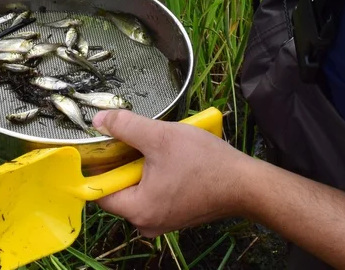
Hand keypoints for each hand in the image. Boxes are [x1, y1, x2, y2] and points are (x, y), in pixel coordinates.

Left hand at [93, 110, 252, 236]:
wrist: (246, 184)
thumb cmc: (204, 162)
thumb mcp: (160, 136)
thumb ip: (126, 127)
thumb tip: (99, 121)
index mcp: (138, 210)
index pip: (100, 191)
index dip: (98, 165)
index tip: (104, 144)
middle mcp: (147, 223)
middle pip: (120, 189)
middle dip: (126, 162)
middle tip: (140, 139)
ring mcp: (163, 221)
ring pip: (139, 189)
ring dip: (144, 166)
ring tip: (160, 146)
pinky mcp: (177, 215)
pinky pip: (156, 193)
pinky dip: (158, 174)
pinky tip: (173, 157)